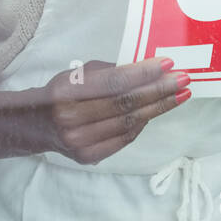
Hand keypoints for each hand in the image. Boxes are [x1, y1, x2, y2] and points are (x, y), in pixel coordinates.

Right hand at [38, 58, 190, 164]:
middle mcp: (72, 119)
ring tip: (179, 95)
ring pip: (129, 123)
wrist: (37, 124)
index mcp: (68, 92)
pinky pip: (125, 138)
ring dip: (158, 107)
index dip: (144, 73)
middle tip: (183, 79)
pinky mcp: (89, 156)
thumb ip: (111, 71)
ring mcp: (80, 142)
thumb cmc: (62, 92)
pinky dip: (143, 123)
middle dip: (159, 90)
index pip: (114, 82)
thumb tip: (149, 67)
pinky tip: (157, 110)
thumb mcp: (78, 73)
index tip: (168, 64)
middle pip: (126, 103)